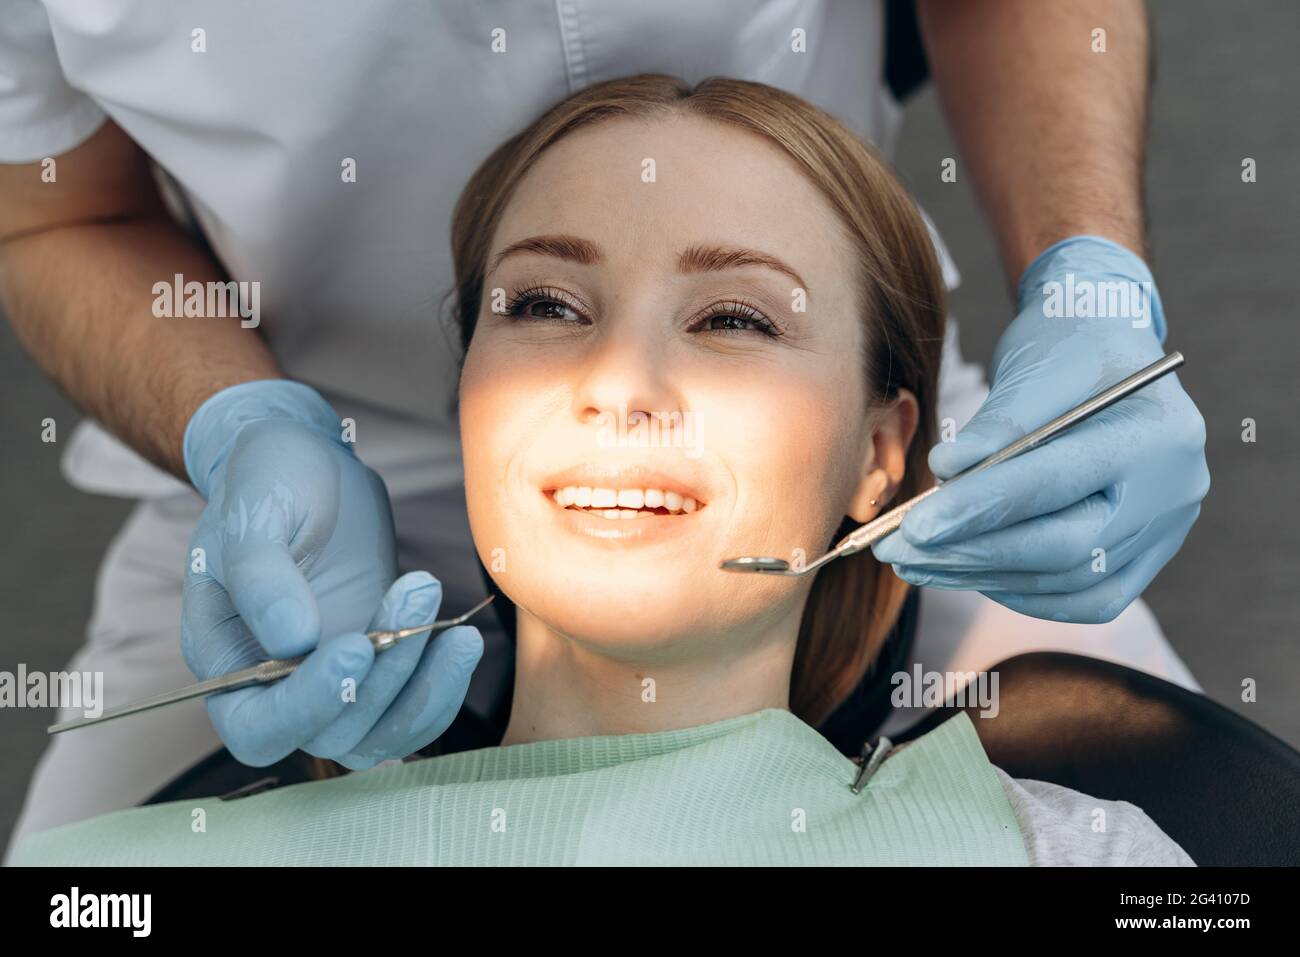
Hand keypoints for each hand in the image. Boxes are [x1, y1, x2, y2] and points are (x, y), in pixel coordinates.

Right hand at [180, 380, 482, 766]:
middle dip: (383, 678)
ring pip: (380, 734)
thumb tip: (292, 642)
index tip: (355, 649)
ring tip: (450, 623)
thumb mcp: (254, 515)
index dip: (307, 707)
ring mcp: (331, 682)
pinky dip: (443, 685)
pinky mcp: (378, 668)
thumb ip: (262, 578)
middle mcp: (276, 688)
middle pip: (331, 736)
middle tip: (414, 594)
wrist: (308, 467)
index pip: (258, 728)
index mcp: (225, 659)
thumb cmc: (266, 483)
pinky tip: (460, 639)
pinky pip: (414, 709)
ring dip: (424, 688)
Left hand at [873, 236, 1209, 623]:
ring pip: (1068, 581)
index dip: (981, 509)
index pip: (1057, 484)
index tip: (915, 526)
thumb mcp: (1031, 370)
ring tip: (915, 561)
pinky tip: (966, 572)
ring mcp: (1167, 530)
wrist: (1110, 353)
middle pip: (1066, 548)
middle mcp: (1174, 491)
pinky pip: (1084, 597)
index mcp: (1157, 432)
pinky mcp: (1148, 558)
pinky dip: (1020, 591)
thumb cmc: (1067, 350)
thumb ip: (995, 428)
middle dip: (972, 553)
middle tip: (898, 550)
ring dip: (981, 576)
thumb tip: (945, 473)